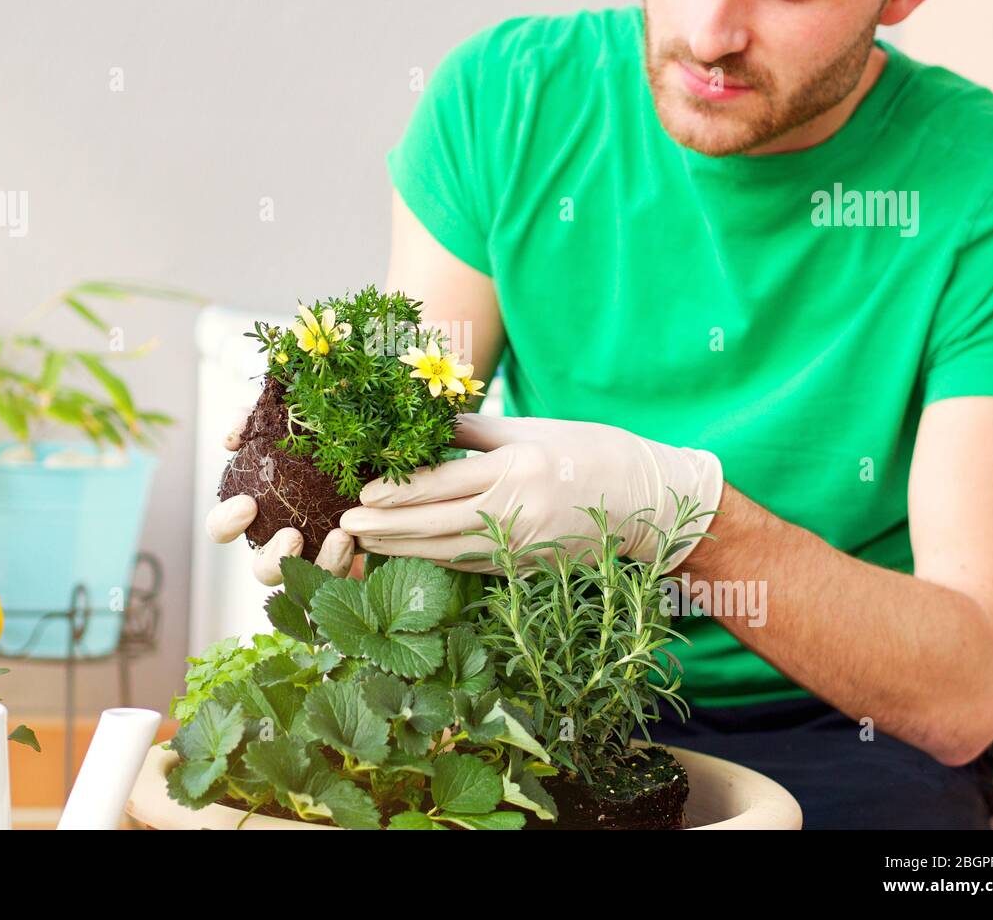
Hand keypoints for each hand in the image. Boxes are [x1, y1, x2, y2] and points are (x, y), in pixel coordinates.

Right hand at [205, 405, 356, 584]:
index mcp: (251, 515)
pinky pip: (338, 572)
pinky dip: (344, 557)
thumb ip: (250, 423)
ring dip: (320, 563)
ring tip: (339, 538)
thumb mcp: (280, 424)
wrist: (356, 451)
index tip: (247, 505)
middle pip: (262, 569)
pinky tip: (354, 535)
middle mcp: (276, 541)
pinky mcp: (340, 557)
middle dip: (274, 558)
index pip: (221, 529)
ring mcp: (309, 556)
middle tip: (293, 535)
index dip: (226, 523)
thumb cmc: (304, 439)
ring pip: (307, 581)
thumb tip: (231, 438)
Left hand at [338, 413, 722, 572]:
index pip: (441, 485)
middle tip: (343, 526)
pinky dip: (436, 561)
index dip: (397, 493)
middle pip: (436, 524)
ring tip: (364, 544)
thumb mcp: (532, 429)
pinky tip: (409, 556)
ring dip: (402, 550)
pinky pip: (472, 565)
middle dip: (386, 527)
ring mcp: (524, 545)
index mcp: (516, 470)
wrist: (649, 499)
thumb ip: (474, 430)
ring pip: (448, 552)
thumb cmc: (590, 450)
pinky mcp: (530, 567)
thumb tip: (421, 424)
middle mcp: (517, 512)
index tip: (361, 493)